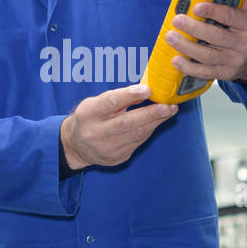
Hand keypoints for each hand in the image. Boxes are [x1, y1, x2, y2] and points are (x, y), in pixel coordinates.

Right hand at [61, 83, 175, 170]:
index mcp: (87, 113)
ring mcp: (105, 148)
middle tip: (168, 106)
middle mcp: (94, 132)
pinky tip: (157, 122)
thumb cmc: (90, 118)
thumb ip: (118, 98)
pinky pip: (137, 142)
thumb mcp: (97, 103)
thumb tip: (145, 91)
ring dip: (155, 122)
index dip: (130, 95)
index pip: (110, 102)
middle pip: (126, 122)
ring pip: (136, 134)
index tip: (148, 90)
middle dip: (150, 114)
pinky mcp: (116, 158)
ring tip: (169, 111)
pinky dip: (149, 130)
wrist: (77, 145)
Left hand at [165, 0, 246, 82]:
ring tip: (170, 37)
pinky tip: (176, 60)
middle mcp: (244, 44)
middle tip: (176, 20)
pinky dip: (189, 68)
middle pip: (216, 37)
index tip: (197, 7)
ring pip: (208, 56)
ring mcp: (234, 61)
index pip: (231, 17)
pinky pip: (205, 73)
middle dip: (194, 29)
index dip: (214, 12)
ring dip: (187, 47)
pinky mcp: (225, 73)